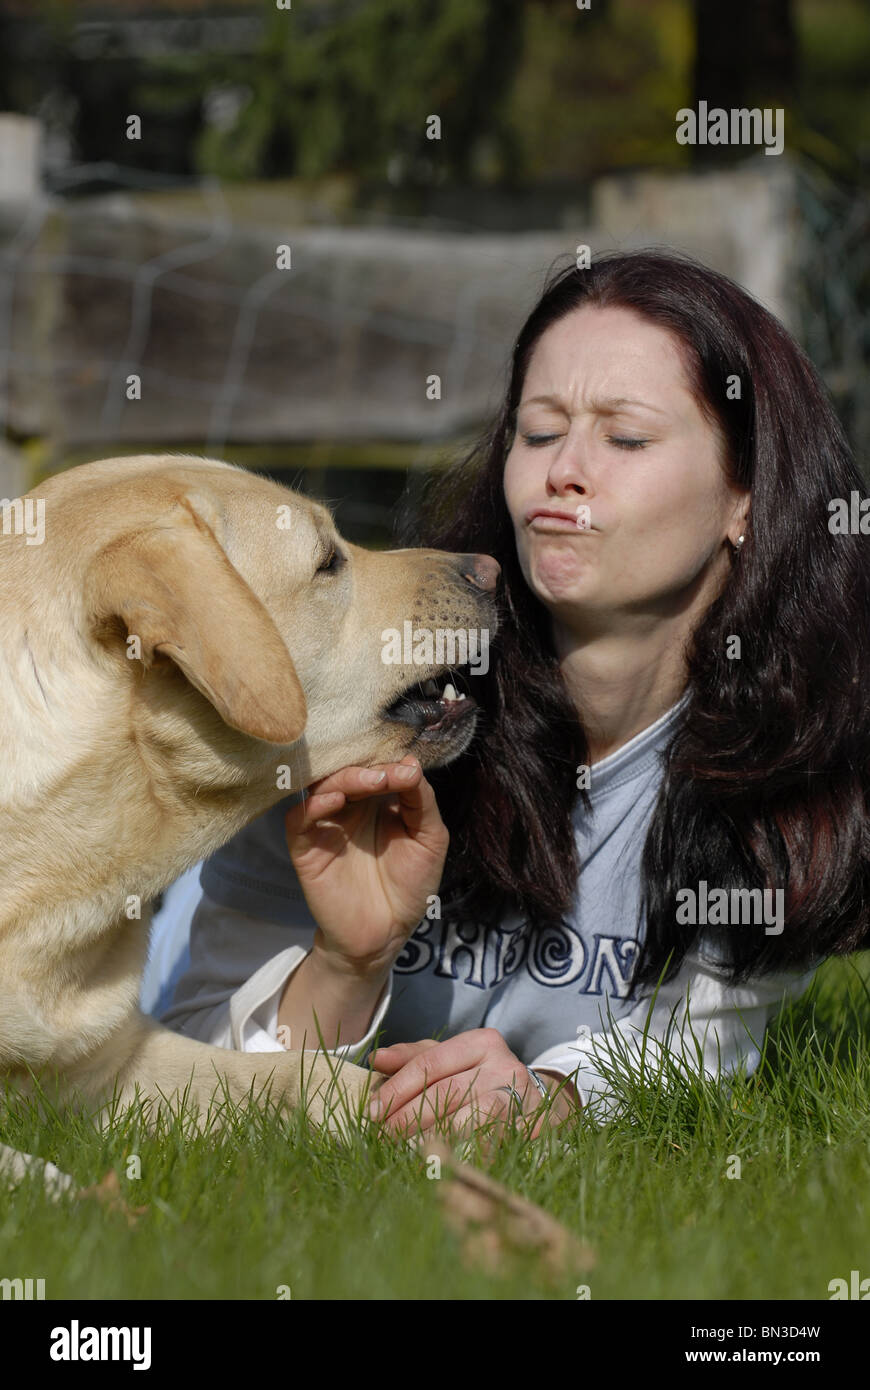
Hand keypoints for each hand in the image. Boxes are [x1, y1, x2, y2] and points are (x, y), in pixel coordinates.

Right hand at [284, 756, 448, 975]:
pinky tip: (337, 800)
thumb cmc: (411, 885)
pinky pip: (299, 818)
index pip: (376, 766)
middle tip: (388, 774)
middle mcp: (349, 807)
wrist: (388, 933)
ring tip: (372, 781)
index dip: (389, 762)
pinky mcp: (306, 848)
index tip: (409, 770)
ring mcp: (326, 825)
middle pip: (347, 770)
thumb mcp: (429, 839)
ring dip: (346, 778)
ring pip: (323, 786)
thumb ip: (421, 800)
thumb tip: (411, 761)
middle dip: (368, 767)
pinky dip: (315, 804)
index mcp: (377, 800)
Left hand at [366, 1029, 579, 1140]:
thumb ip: (415, 1057)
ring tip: (404, 1150)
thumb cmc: (485, 1079)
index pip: (431, 1063)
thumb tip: (376, 1060)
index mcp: (482, 1043)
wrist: (543, 1104)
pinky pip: (489, 1147)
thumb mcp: (453, 1060)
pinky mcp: (530, 1132)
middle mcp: (505, 1067)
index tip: (371, 1111)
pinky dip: (462, 1157)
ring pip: (469, 1119)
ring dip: (431, 1137)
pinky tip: (439, 1165)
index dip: (397, 1088)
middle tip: (381, 1135)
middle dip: (407, 1116)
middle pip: (446, 1092)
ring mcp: (522, 1101)